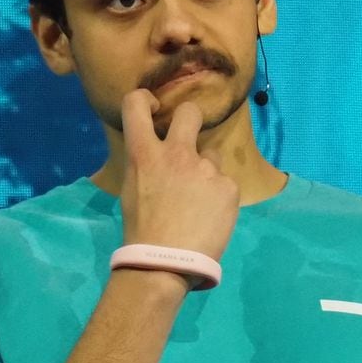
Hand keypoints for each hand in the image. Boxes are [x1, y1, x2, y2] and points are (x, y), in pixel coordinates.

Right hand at [118, 89, 239, 261]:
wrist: (166, 263)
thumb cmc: (142, 230)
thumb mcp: (133, 189)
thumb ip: (147, 164)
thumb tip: (158, 157)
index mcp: (144, 154)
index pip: (135, 104)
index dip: (144, 99)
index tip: (152, 109)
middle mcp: (176, 153)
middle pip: (190, 113)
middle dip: (191, 118)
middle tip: (189, 137)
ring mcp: (206, 168)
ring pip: (212, 156)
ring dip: (206, 170)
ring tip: (199, 202)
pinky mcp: (229, 187)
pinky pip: (225, 183)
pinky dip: (219, 197)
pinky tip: (210, 216)